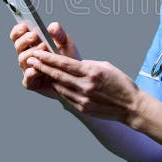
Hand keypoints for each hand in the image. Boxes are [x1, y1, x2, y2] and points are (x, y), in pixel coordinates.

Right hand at [9, 21, 81, 99]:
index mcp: (32, 44)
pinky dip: (33, 71)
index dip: (18, 30)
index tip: (25, 25)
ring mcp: (28, 69)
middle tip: (35, 35)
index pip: (17, 35)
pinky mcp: (31, 83)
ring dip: (32, 53)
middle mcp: (27, 56)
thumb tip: (51, 27)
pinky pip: (27, 76)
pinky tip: (41, 68)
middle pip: (17, 45)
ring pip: (22, 59)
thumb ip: (59, 33)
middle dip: (25, 39)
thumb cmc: (69, 59)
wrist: (76, 78)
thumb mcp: (66, 43)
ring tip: (45, 49)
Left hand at [27, 50, 142, 123]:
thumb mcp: (105, 66)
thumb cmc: (120, 83)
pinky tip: (55, 83)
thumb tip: (71, 64)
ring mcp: (83, 98)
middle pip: (58, 75)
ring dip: (49, 78)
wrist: (131, 106)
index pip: (64, 63)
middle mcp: (86, 85)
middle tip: (30, 60)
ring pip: (60, 86)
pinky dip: (60, 89)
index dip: (48, 58)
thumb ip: (86, 65)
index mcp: (92, 71)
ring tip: (39, 70)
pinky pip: (66, 97)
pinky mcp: (83, 108)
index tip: (38, 53)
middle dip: (42, 67)